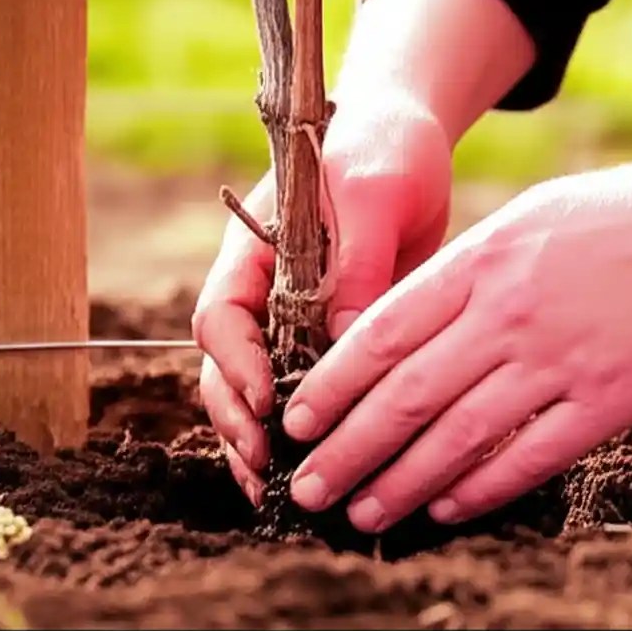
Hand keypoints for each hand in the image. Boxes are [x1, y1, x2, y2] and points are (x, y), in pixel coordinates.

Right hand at [191, 0, 535, 503]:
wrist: (411, 137)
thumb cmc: (382, 146)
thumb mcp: (372, 192)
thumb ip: (355, 263)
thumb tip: (345, 342)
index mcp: (251, 250)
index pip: (220, 314)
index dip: (235, 363)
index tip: (267, 399)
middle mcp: (262, 291)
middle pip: (226, 368)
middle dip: (238, 422)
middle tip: (263, 470)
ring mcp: (292, 318)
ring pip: (261, 392)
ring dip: (263, 443)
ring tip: (280, 493)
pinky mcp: (332, 338)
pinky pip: (311, 393)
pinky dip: (310, 432)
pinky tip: (326, 467)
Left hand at [280, 104, 631, 532]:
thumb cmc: (611, 216)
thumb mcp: (518, 222)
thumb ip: (457, 276)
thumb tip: (391, 328)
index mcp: (477, 264)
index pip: (380, 334)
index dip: (331, 385)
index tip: (297, 421)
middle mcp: (506, 314)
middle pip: (405, 395)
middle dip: (348, 449)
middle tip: (310, 487)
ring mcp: (558, 360)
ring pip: (459, 436)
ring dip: (402, 482)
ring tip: (362, 511)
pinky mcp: (609, 399)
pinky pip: (532, 456)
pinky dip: (482, 488)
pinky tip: (446, 510)